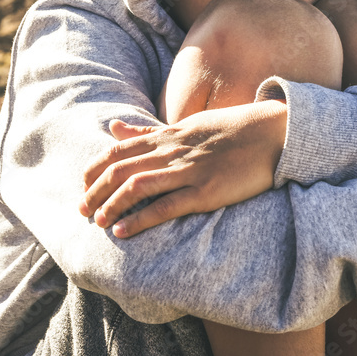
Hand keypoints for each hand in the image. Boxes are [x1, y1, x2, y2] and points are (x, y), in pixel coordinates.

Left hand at [78, 100, 287, 237]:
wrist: (274, 133)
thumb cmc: (233, 130)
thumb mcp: (187, 124)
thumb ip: (149, 131)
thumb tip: (114, 127)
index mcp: (168, 135)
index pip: (118, 149)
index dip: (95, 168)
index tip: (84, 185)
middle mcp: (173, 151)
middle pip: (120, 170)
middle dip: (95, 191)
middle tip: (82, 210)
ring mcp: (189, 171)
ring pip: (136, 187)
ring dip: (110, 206)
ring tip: (97, 222)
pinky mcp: (206, 192)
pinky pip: (165, 207)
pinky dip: (140, 220)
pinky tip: (123, 231)